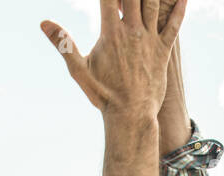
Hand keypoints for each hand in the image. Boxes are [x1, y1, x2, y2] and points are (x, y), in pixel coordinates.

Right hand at [41, 0, 185, 116]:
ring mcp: (150, 40)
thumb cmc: (103, 94)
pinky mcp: (163, 52)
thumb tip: (43, 23)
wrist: (130, 116)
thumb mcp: (79, 69)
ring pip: (154, 4)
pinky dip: (179, 10)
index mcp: (111, 32)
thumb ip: (63, 43)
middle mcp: (132, 31)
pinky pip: (174, 26)